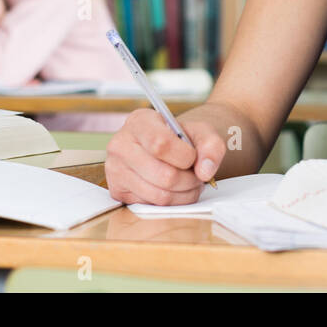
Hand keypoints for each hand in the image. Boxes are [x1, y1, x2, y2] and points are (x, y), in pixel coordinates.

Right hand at [104, 109, 226, 205]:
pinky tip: (173, 190)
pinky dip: (171, 202)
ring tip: (189, 183)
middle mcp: (120, 144)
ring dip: (184, 194)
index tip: (192, 157)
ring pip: (159, 195)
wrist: (166, 148)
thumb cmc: (181, 139)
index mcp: (139, 121)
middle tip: (196, 176)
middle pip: (164, 176)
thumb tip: (205, 172)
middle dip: (189, 180)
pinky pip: (151, 205)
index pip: (160, 144)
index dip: (185, 156)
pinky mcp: (117, 190)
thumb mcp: (201, 133)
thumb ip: (211, 146)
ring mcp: (115, 169)